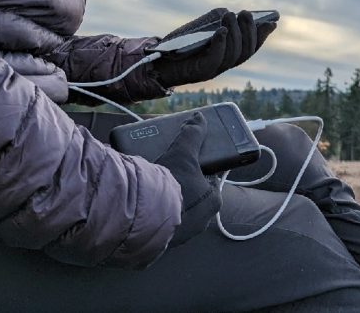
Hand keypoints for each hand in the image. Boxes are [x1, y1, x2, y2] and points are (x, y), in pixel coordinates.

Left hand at [149, 8, 276, 88]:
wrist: (157, 60)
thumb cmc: (180, 44)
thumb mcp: (201, 27)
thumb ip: (216, 20)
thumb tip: (228, 12)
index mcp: (227, 54)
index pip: (250, 47)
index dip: (262, 36)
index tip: (271, 22)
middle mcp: (224, 64)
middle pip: (245, 51)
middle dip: (249, 31)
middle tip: (245, 13)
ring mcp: (214, 69)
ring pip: (234, 55)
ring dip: (235, 33)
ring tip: (231, 15)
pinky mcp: (202, 72)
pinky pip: (216, 59)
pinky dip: (221, 43)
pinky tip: (220, 30)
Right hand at [153, 112, 221, 247]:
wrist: (146, 218)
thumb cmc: (171, 185)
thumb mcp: (183, 153)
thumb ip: (193, 134)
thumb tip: (200, 117)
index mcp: (213, 200)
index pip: (210, 179)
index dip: (198, 167)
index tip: (186, 160)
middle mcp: (203, 220)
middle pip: (193, 194)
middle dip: (182, 182)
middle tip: (167, 169)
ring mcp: (184, 232)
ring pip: (179, 209)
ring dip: (169, 198)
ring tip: (154, 183)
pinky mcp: (166, 241)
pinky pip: (164, 221)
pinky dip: (157, 211)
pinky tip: (146, 201)